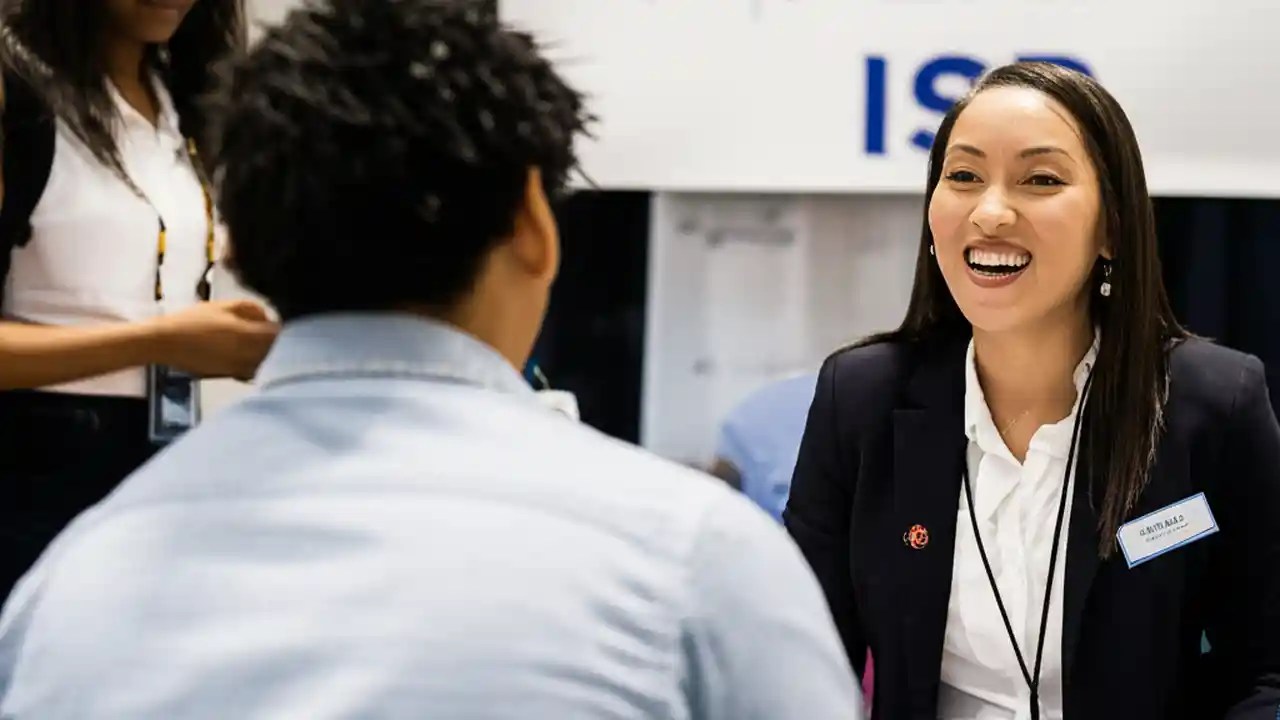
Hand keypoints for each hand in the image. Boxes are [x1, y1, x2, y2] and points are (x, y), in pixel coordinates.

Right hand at [151, 300, 279, 380]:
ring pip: (268, 365)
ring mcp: (242, 370)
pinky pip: (255, 372)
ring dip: (271, 356)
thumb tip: (268, 318)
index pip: (282, 335)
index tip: (284, 321)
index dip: (287, 328)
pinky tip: (250, 356)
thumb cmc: (195, 320)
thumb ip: (252, 309)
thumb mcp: (224, 306)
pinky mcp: (233, 377)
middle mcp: (251, 357)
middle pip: (280, 353)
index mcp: (251, 336)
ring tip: (263, 344)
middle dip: (281, 343)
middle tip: (277, 332)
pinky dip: (258, 365)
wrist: (167, 343)